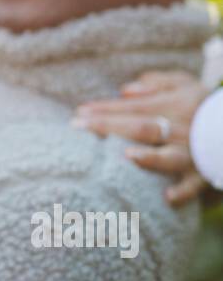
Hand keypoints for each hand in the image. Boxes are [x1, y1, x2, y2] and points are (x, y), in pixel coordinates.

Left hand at [72, 70, 207, 205]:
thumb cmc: (203, 103)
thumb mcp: (184, 83)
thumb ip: (157, 83)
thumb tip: (125, 90)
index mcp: (172, 105)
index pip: (132, 107)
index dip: (105, 109)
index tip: (79, 112)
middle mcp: (178, 129)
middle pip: (140, 127)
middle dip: (108, 127)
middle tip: (77, 127)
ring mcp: (191, 153)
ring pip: (167, 155)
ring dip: (149, 157)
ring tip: (127, 155)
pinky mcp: (202, 174)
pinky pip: (193, 186)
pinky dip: (182, 192)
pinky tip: (167, 197)